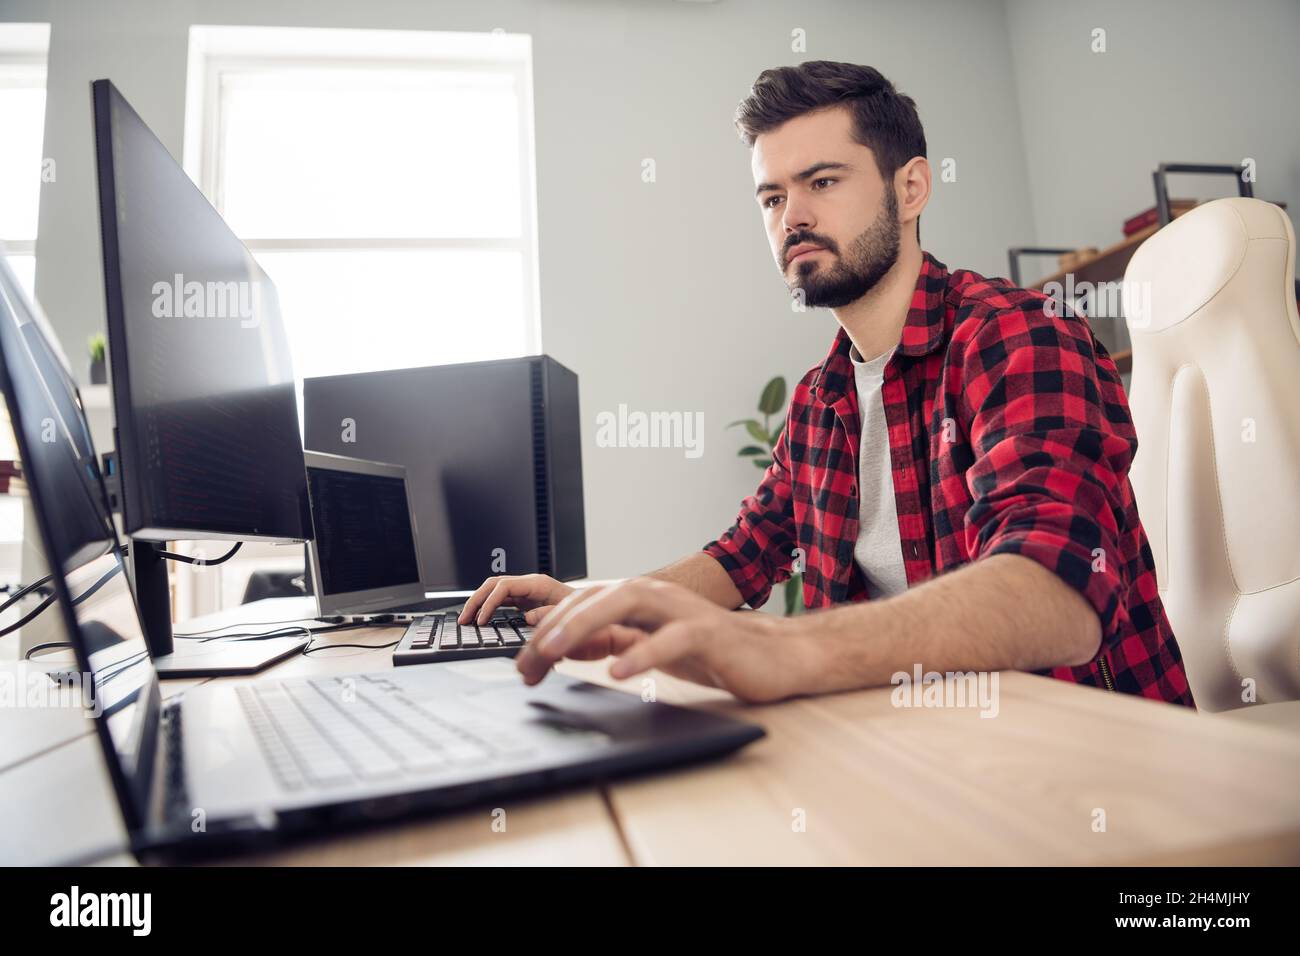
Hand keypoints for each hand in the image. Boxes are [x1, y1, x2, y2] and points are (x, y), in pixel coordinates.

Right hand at [459, 573, 575, 625]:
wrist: (596, 613)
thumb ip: (549, 614)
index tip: (481, 621)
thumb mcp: (570, 615)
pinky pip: (501, 601)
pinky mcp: (526, 601)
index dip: (489, 602)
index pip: (504, 586)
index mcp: (539, 584)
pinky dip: (488, 609)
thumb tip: (526, 617)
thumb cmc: (586, 612)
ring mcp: (527, 592)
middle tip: (463, 619)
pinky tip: (481, 621)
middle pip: (493, 585)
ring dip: (478, 604)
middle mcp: (530, 585)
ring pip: (494, 591)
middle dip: (476, 600)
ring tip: (466, 620)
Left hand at [514, 576, 806, 702]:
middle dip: (557, 625)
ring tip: (557, 651)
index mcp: (641, 601)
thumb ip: (612, 639)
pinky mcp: (710, 634)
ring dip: (588, 623)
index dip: (548, 629)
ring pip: (629, 602)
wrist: (772, 656)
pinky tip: (619, 670)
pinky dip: (644, 653)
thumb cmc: (711, 650)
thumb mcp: (650, 645)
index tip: (523, 664)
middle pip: (598, 596)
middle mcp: (658, 597)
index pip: (584, 603)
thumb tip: (560, 644)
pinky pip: (673, 639)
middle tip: (527, 659)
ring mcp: (684, 611)